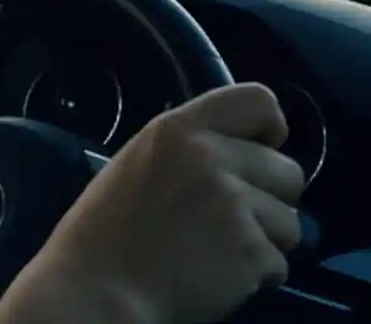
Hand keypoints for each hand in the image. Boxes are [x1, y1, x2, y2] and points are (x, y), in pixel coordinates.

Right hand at [0, 83, 304, 323]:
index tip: (255, 153)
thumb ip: (187, 149)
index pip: (258, 100)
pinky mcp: (249, 250)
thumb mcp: (137, 162)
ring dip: (263, 242)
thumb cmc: (106, 231)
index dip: (268, 131)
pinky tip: (215, 275)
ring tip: (216, 251)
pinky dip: (255, 276)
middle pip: (288, 171)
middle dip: (268, 199)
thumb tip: (240, 151)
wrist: (97, 289)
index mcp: (176, 129)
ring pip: (291, 222)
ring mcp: (233, 204)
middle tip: (227, 220)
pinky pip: (280, 262)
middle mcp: (210, 157)